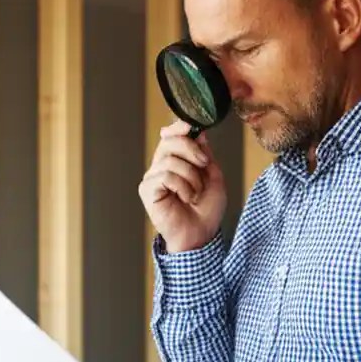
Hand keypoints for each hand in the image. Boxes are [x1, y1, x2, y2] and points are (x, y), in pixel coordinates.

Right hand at [138, 120, 226, 252]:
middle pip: (170, 141)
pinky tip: (185, 199)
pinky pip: (165, 176)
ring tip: (195, 193)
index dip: (179, 127)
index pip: (170, 135)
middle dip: (191, 150)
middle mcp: (161, 166)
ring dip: (191, 177)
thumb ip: (205, 153)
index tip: (191, 127)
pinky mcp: (147, 190)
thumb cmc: (206, 210)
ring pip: (170, 160)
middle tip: (204, 164)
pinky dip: (182, 186)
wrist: (201, 234)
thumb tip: (199, 132)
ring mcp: (152, 178)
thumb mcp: (213, 175)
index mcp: (175, 161)